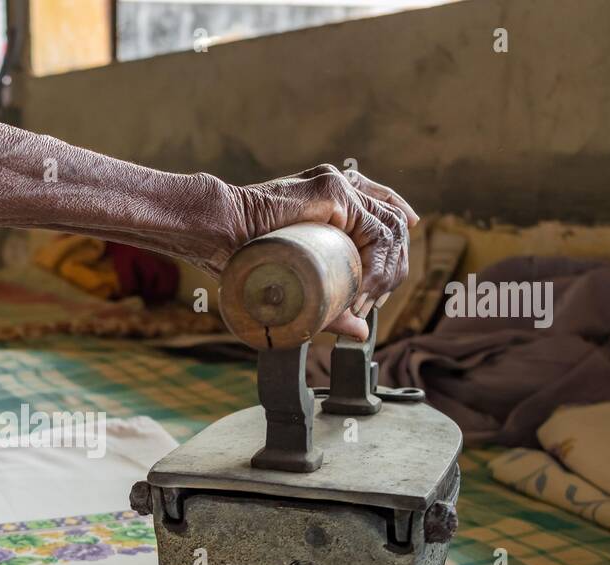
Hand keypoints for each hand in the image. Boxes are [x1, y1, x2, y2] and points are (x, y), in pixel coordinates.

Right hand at [218, 165, 417, 340]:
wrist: (217, 232)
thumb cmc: (243, 254)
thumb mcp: (300, 281)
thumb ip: (332, 303)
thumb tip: (362, 332)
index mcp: (334, 201)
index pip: (384, 223)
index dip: (390, 261)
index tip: (378, 295)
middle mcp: (341, 188)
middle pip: (392, 225)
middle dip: (393, 268)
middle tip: (374, 301)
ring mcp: (339, 187)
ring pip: (391, 226)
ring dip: (387, 269)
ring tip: (365, 299)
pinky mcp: (334, 191)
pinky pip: (377, 227)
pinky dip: (379, 262)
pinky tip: (365, 286)